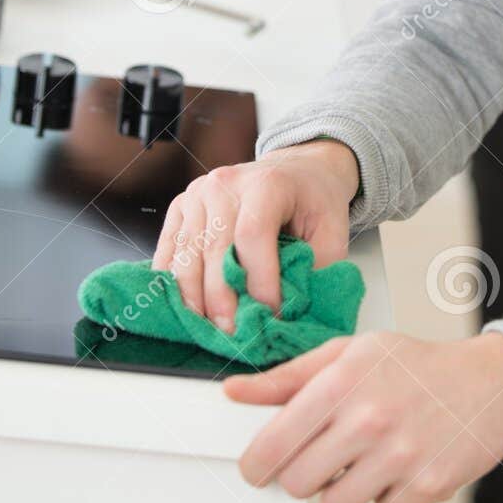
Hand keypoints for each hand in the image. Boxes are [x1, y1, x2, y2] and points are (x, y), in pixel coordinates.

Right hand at [151, 140, 358, 332]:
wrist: (297, 170)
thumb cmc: (314, 200)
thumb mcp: (332, 231)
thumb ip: (316, 269)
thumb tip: (293, 312)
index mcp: (267, 183)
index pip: (253, 234)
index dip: (259, 280)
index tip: (270, 313)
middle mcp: (226, 183)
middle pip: (214, 247)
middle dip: (222, 297)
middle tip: (233, 332)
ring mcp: (199, 192)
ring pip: (187, 252)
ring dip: (194, 297)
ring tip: (208, 328)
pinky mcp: (181, 204)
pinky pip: (170, 249)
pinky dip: (173, 281)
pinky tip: (184, 306)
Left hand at [225, 329, 502, 502]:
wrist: (488, 383)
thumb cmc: (412, 365)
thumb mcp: (349, 353)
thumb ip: (288, 377)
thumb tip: (234, 393)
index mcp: (344, 381)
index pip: (275, 442)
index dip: (256, 463)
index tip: (256, 468)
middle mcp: (371, 419)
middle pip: (299, 483)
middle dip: (302, 475)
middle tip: (320, 457)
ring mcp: (402, 456)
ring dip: (342, 489)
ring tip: (363, 458)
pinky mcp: (429, 486)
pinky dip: (384, 496)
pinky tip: (398, 465)